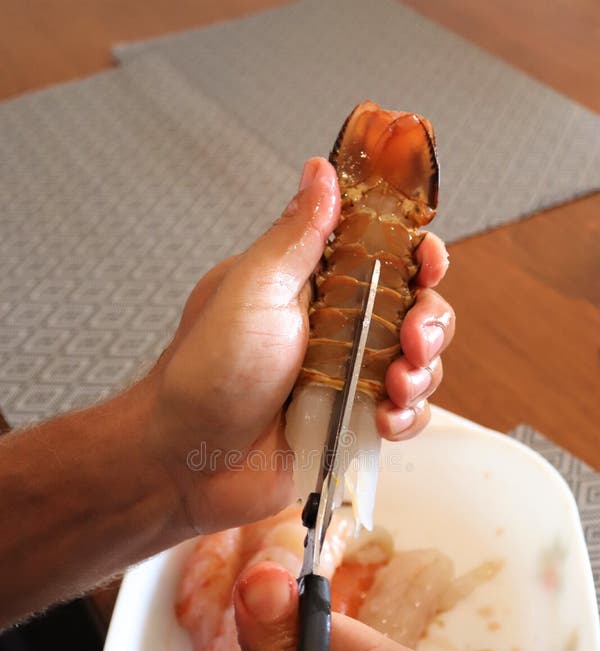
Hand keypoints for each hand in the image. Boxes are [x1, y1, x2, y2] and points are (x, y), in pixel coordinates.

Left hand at [145, 157, 452, 532]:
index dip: (416, 254)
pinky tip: (385, 421)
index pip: (383, 254)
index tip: (428, 261)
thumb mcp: (253, 288)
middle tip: (414, 340)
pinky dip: (408, 417)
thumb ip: (297, 234)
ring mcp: (347, 378)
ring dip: (423, 373)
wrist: (188, 458)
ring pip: (419, 363)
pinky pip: (406, 416)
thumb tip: (322, 170)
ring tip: (395, 386)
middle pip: (415, 309)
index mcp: (312, 284)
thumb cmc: (208, 370)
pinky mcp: (353, 424)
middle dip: (430, 321)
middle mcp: (336, 328)